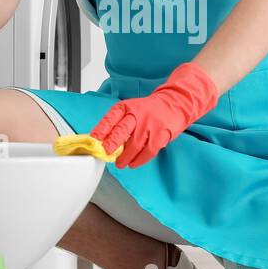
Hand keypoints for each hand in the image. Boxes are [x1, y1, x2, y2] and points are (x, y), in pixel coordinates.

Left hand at [90, 62, 219, 169]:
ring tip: (119, 163)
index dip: (101, 131)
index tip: (94, 141)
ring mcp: (150, 125)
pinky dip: (139, 161)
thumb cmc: (148, 110)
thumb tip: (102, 141)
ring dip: (124, 158)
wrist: (174, 104)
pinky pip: (147, 152)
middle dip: (111, 145)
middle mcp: (138, 115)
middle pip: (121, 131)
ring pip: (134, 145)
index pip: (110, 118)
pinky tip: (133, 163)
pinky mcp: (160, 135)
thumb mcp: (131, 109)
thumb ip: (118, 123)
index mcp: (127, 107)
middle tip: (105, 153)